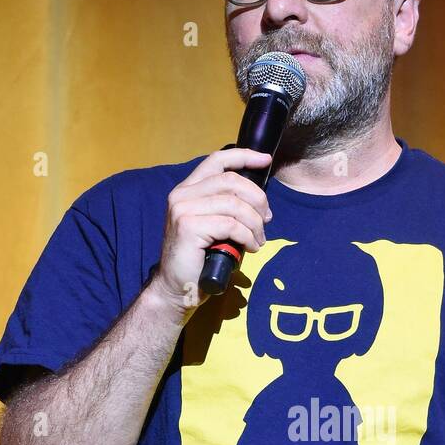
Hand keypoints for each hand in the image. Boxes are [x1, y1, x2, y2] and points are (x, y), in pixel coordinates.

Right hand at [153, 147, 273, 313]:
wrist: (177, 288)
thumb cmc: (200, 259)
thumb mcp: (214, 225)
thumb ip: (227, 207)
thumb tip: (260, 201)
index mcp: (188, 190)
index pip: (217, 160)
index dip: (244, 156)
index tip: (266, 160)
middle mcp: (182, 195)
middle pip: (231, 181)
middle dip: (257, 198)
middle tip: (266, 219)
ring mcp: (183, 210)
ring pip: (234, 205)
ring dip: (254, 223)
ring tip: (259, 240)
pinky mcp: (188, 227)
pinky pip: (231, 225)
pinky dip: (247, 236)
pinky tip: (250, 248)